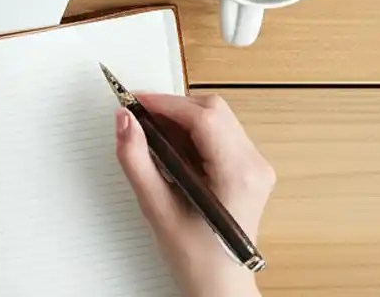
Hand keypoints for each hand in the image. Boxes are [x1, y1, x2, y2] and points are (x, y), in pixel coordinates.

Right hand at [115, 94, 274, 296]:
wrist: (219, 283)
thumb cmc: (196, 257)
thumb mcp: (156, 208)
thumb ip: (136, 160)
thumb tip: (124, 121)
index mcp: (238, 175)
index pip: (203, 117)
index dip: (165, 103)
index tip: (135, 101)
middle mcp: (254, 165)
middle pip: (213, 110)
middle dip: (172, 109)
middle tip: (140, 120)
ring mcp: (255, 166)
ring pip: (216, 117)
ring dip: (181, 120)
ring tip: (154, 141)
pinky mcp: (249, 168)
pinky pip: (220, 133)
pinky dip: (192, 133)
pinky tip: (173, 153)